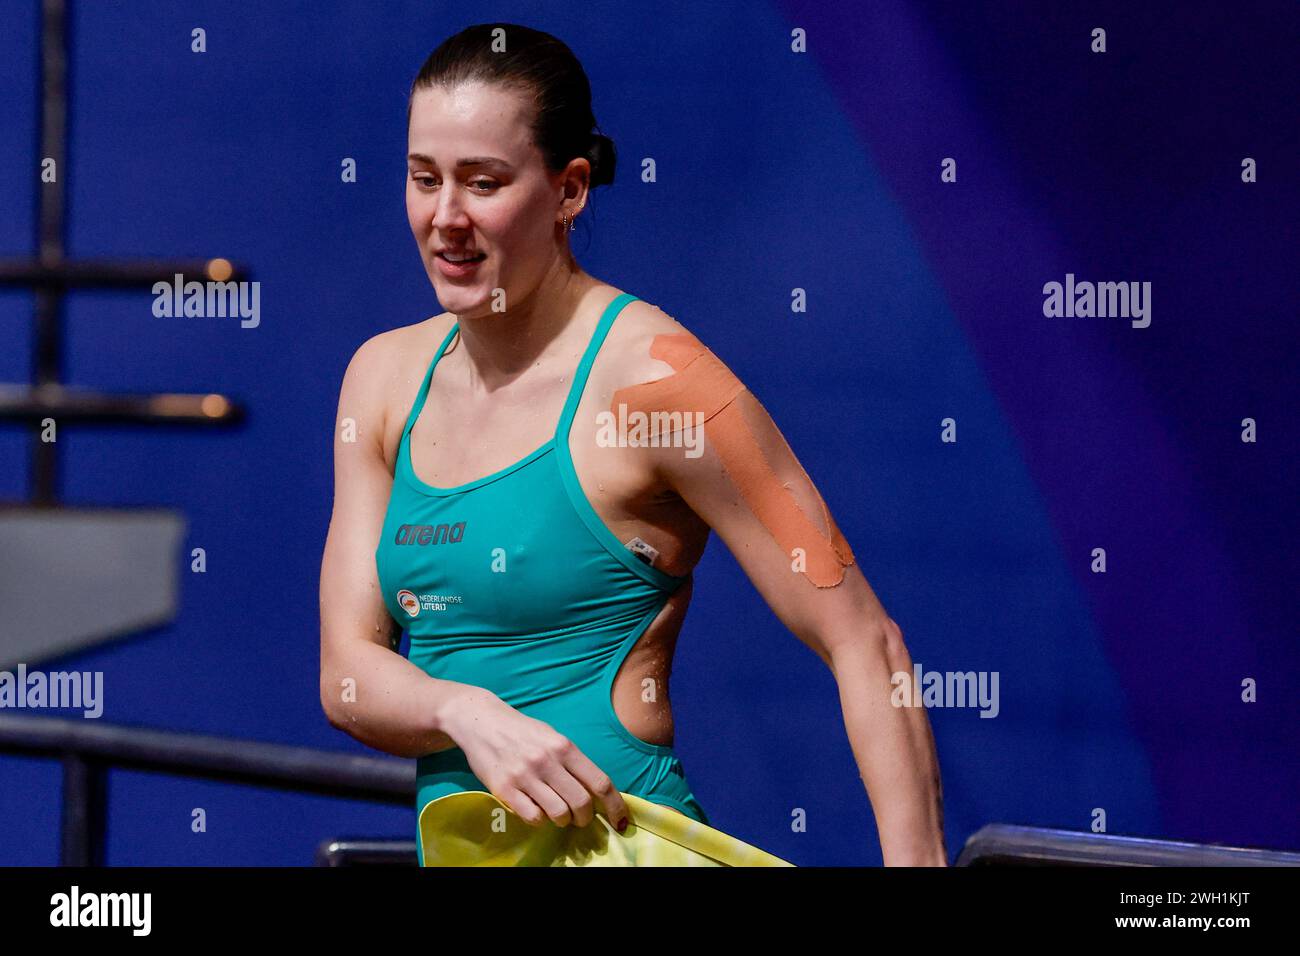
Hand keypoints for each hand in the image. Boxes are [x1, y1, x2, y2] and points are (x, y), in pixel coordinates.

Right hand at [440, 686, 629, 831]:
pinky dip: (540, 820)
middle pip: (581, 803)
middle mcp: (547, 761)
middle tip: (579, 818)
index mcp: (564, 747)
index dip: (615, 806)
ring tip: (558, 813)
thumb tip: (596, 791)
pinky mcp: (504, 789)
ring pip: (558, 813)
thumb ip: (572, 761)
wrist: (481, 721)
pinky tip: (537, 810)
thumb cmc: (522, 731)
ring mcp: (525, 776)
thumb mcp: (553, 737)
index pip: (600, 782)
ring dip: (563, 820)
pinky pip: (533, 817)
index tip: (621, 821)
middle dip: (585, 818)